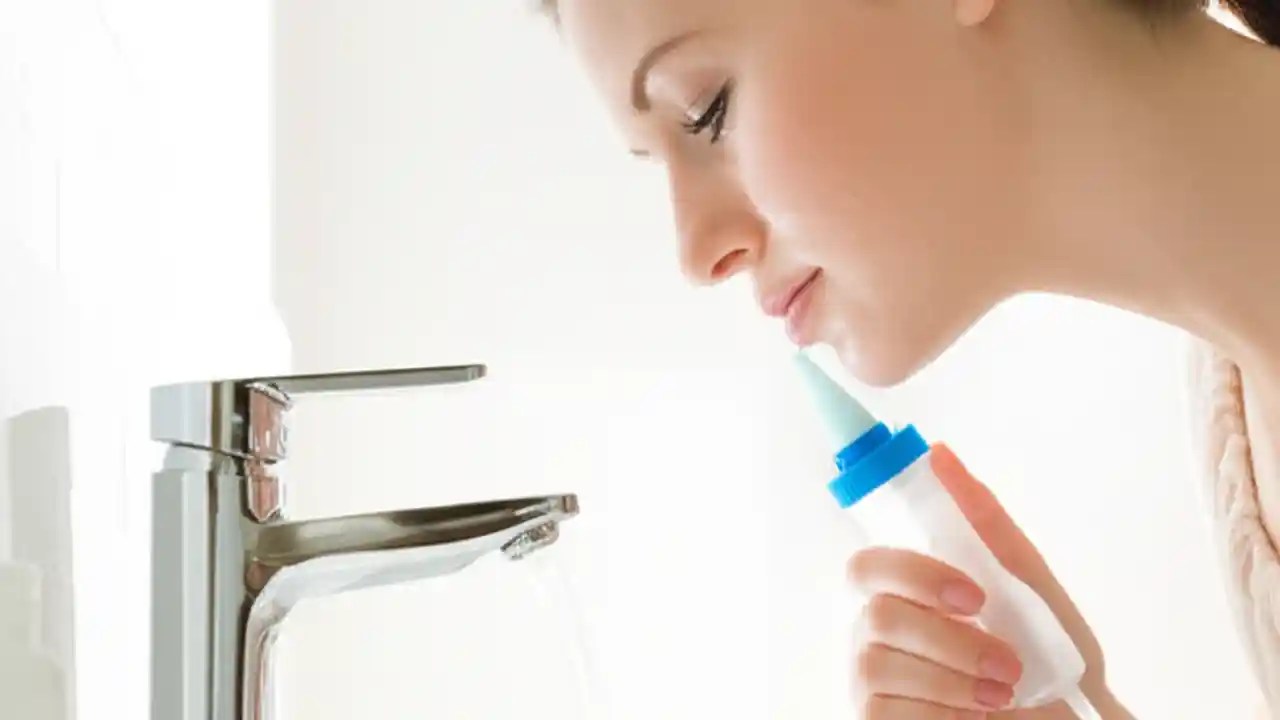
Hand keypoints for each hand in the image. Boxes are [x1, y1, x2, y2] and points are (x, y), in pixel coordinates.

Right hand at [847, 444, 1128, 718]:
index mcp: (905, 589)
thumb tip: (938, 454)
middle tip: (1008, 663)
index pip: (867, 566)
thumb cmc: (1051, 653)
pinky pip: (884, 712)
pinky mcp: (873, 719)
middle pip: (878, 617)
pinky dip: (941, 714)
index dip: (915, 576)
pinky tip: (972, 715)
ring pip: (879, 667)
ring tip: (1001, 694)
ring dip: (953, 682)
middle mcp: (876, 630)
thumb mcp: (1027, 579)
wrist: (1073, 717)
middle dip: (952, 641)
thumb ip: (981, 519)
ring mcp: (869, 680)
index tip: (976, 598)